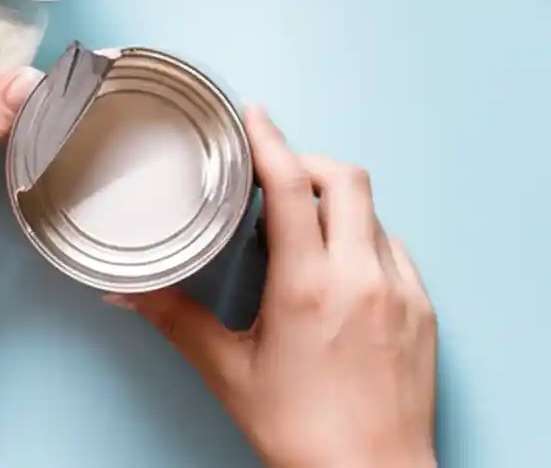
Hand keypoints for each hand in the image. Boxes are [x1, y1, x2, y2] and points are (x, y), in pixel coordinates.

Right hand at [110, 107, 437, 467]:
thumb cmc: (303, 434)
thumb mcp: (231, 374)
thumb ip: (177, 322)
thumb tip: (126, 293)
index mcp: (308, 287)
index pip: (291, 187)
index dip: (270, 141)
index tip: (255, 116)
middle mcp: (361, 278)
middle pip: (346, 178)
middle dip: (309, 162)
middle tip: (277, 175)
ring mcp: (401, 291)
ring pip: (375, 211)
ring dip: (340, 203)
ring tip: (306, 228)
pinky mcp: (424, 309)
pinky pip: (396, 249)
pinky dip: (367, 239)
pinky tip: (342, 268)